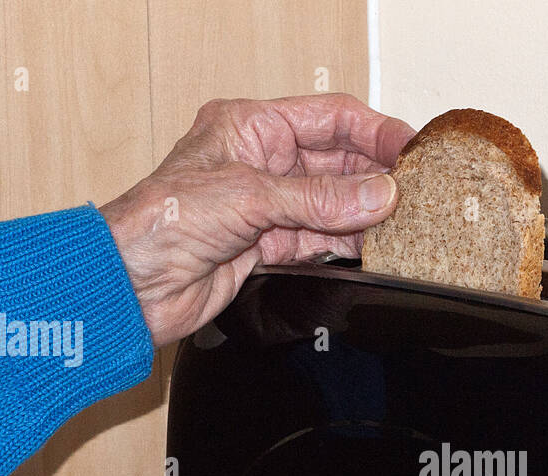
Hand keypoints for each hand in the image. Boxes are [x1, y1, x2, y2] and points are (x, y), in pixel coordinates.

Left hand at [99, 93, 413, 345]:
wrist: (130, 285)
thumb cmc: (158, 222)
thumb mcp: (248, 197)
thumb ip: (319, 200)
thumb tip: (376, 195)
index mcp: (251, 126)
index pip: (330, 118)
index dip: (375, 131)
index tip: (412, 150)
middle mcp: (262, 162)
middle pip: (339, 162)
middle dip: (377, 178)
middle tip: (417, 193)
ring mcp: (268, 206)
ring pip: (336, 205)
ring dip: (368, 215)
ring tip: (406, 223)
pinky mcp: (270, 247)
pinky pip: (324, 241)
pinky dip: (351, 246)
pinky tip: (376, 249)